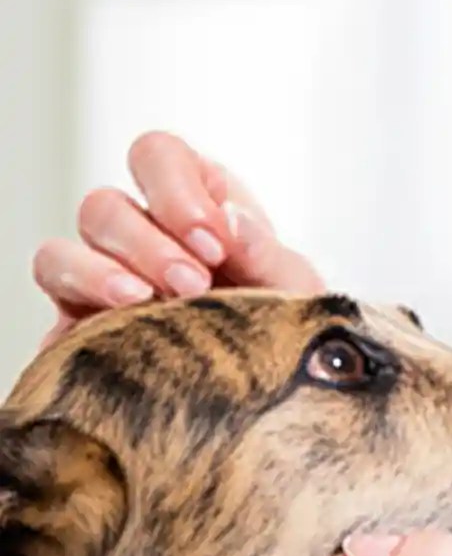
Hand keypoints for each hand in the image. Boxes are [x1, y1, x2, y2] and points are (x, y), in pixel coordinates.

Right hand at [32, 130, 324, 346]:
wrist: (270, 399)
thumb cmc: (281, 330)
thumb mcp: (292, 289)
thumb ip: (266, 253)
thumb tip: (233, 219)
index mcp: (193, 205)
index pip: (158, 156)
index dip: (177, 191)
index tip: (216, 244)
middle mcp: (138, 235)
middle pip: (103, 205)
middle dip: (151, 244)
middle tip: (196, 284)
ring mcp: (102, 280)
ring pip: (65, 249)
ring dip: (107, 272)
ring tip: (153, 302)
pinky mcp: (80, 327)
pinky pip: (55, 295)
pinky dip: (85, 295)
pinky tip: (126, 318)